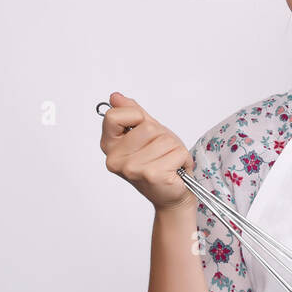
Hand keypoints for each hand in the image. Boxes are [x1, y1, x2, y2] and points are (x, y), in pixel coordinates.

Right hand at [99, 91, 195, 211]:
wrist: (171, 195)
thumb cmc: (160, 162)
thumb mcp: (146, 132)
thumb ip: (132, 113)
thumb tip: (115, 96)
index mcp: (109, 145)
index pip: (113, 115)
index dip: (135, 117)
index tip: (142, 129)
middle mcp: (115, 159)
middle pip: (146, 127)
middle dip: (161, 136)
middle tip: (161, 152)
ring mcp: (132, 169)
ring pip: (164, 139)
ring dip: (174, 148)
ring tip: (168, 161)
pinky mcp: (152, 175)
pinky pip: (177, 152)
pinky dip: (183, 159)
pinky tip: (175, 170)